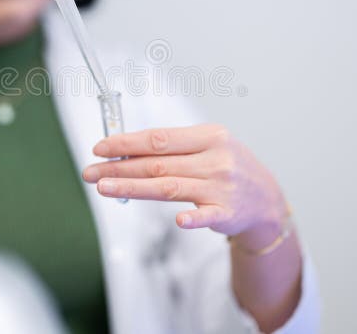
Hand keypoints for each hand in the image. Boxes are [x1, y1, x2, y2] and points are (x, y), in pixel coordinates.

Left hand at [82, 124, 289, 243]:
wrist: (265, 199)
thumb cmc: (227, 167)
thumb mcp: (209, 146)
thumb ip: (173, 148)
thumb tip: (126, 149)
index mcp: (209, 136)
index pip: (159, 138)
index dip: (127, 143)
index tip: (100, 148)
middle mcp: (215, 159)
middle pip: (157, 164)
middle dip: (120, 167)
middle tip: (90, 172)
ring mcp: (222, 187)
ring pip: (169, 188)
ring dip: (133, 188)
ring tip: (103, 187)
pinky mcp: (227, 213)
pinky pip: (207, 216)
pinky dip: (194, 218)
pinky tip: (179, 220)